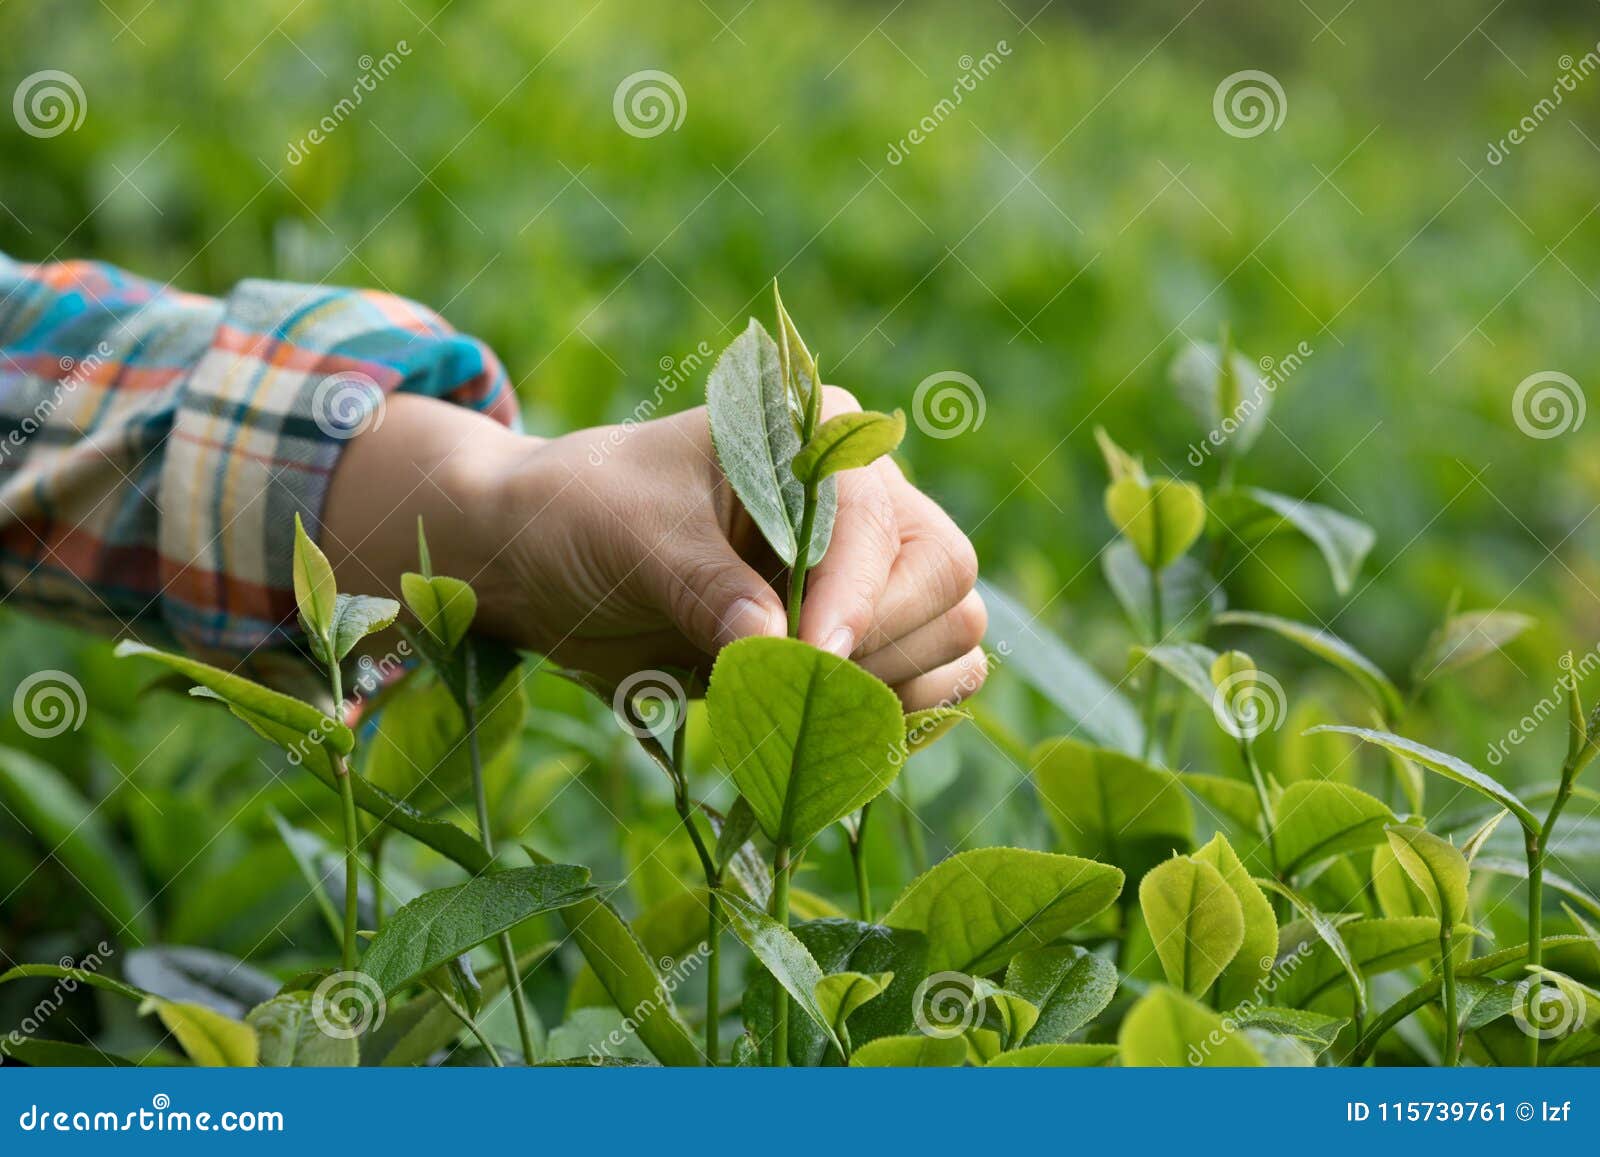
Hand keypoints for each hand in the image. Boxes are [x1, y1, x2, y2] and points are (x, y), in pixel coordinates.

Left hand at [323, 389, 986, 708]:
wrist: (546, 558)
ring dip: (887, 682)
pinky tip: (824, 718)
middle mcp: (866, 495)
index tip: (805, 658)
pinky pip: (938, 675)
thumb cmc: (583, 516)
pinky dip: (900, 707)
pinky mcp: (866, 631)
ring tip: (789, 699)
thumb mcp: (630, 537)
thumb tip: (773, 649)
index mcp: (817, 437)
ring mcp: (874, 566)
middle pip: (944, 575)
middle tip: (786, 685)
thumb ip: (704, 586)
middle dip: (875, 643)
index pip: (879, 523)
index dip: (854, 597)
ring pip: (952, 629)